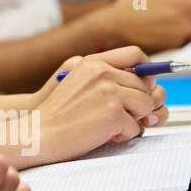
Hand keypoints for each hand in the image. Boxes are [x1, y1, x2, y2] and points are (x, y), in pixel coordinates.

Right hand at [31, 46, 168, 163]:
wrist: (39, 133)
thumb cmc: (58, 113)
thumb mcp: (77, 82)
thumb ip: (108, 77)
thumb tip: (152, 86)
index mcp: (94, 62)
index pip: (136, 54)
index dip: (147, 70)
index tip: (146, 84)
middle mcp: (103, 73)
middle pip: (147, 86)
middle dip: (140, 104)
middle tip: (121, 115)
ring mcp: (109, 93)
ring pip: (147, 106)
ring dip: (134, 120)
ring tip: (111, 124)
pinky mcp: (113, 114)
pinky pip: (136, 127)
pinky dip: (123, 135)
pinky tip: (103, 134)